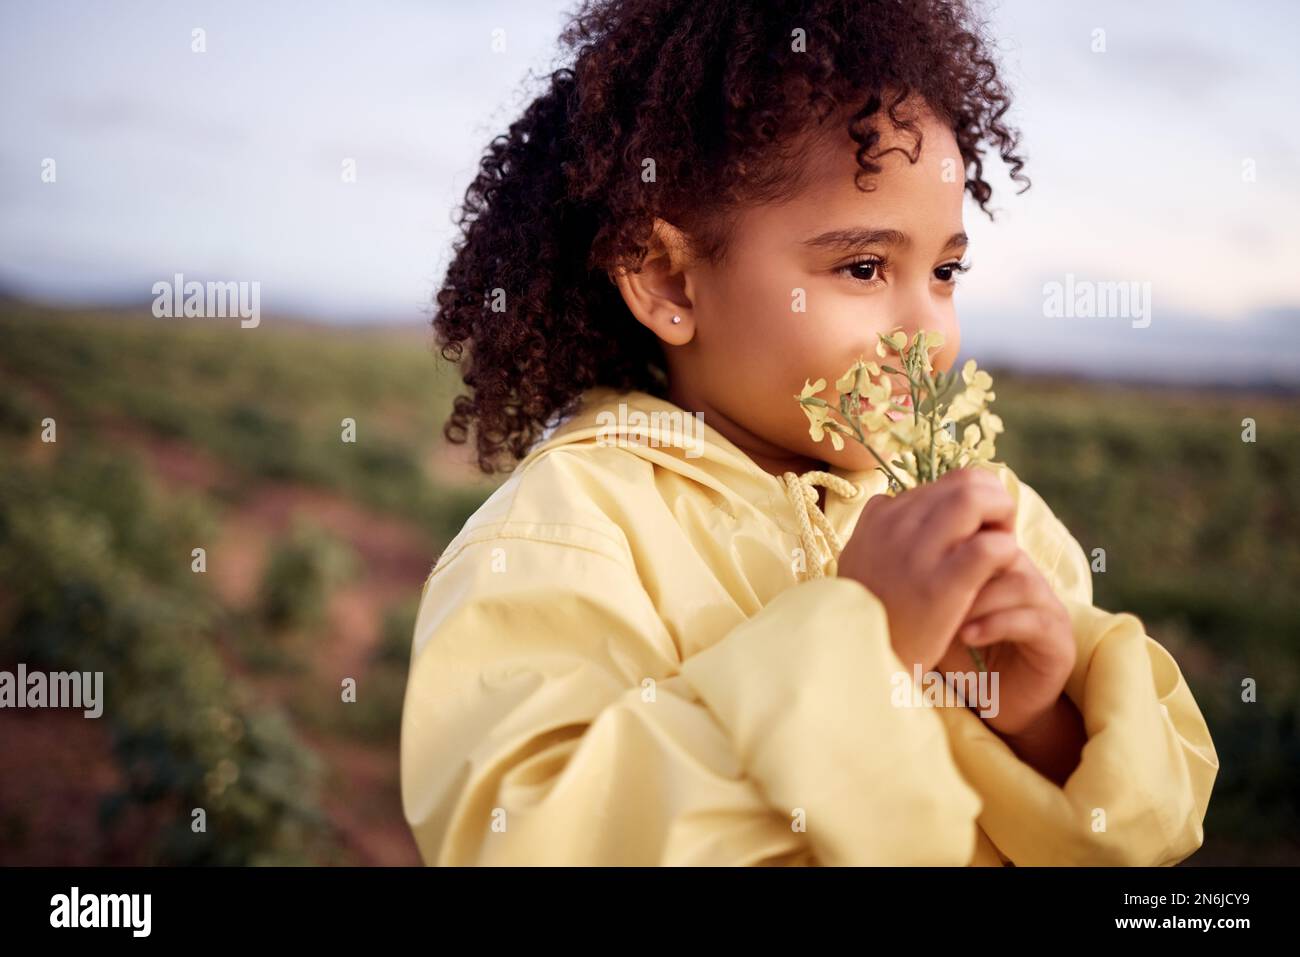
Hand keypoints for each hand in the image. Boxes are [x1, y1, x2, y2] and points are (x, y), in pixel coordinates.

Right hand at [837, 467, 1019, 673]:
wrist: (858, 660)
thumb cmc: (868, 614)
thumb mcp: (859, 560)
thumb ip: (880, 530)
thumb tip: (893, 501)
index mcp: (880, 514)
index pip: (944, 483)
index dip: (970, 501)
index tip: (972, 531)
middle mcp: (897, 523)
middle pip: (967, 481)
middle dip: (994, 502)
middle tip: (998, 536)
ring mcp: (919, 551)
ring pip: (979, 498)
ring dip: (1002, 519)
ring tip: (1002, 551)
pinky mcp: (943, 584)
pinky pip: (992, 546)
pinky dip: (1006, 552)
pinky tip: (1001, 572)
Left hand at [935, 548, 1075, 736]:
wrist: (993, 703)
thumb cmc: (958, 653)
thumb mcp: (937, 614)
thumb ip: (926, 581)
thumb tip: (892, 548)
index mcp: (999, 565)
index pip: (983, 533)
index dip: (957, 543)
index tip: (922, 563)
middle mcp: (1028, 578)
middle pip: (1004, 551)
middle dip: (967, 567)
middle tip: (933, 586)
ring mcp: (1047, 607)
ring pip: (1020, 583)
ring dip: (980, 599)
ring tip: (949, 618)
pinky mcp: (1059, 639)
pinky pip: (1032, 620)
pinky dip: (996, 624)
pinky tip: (967, 635)